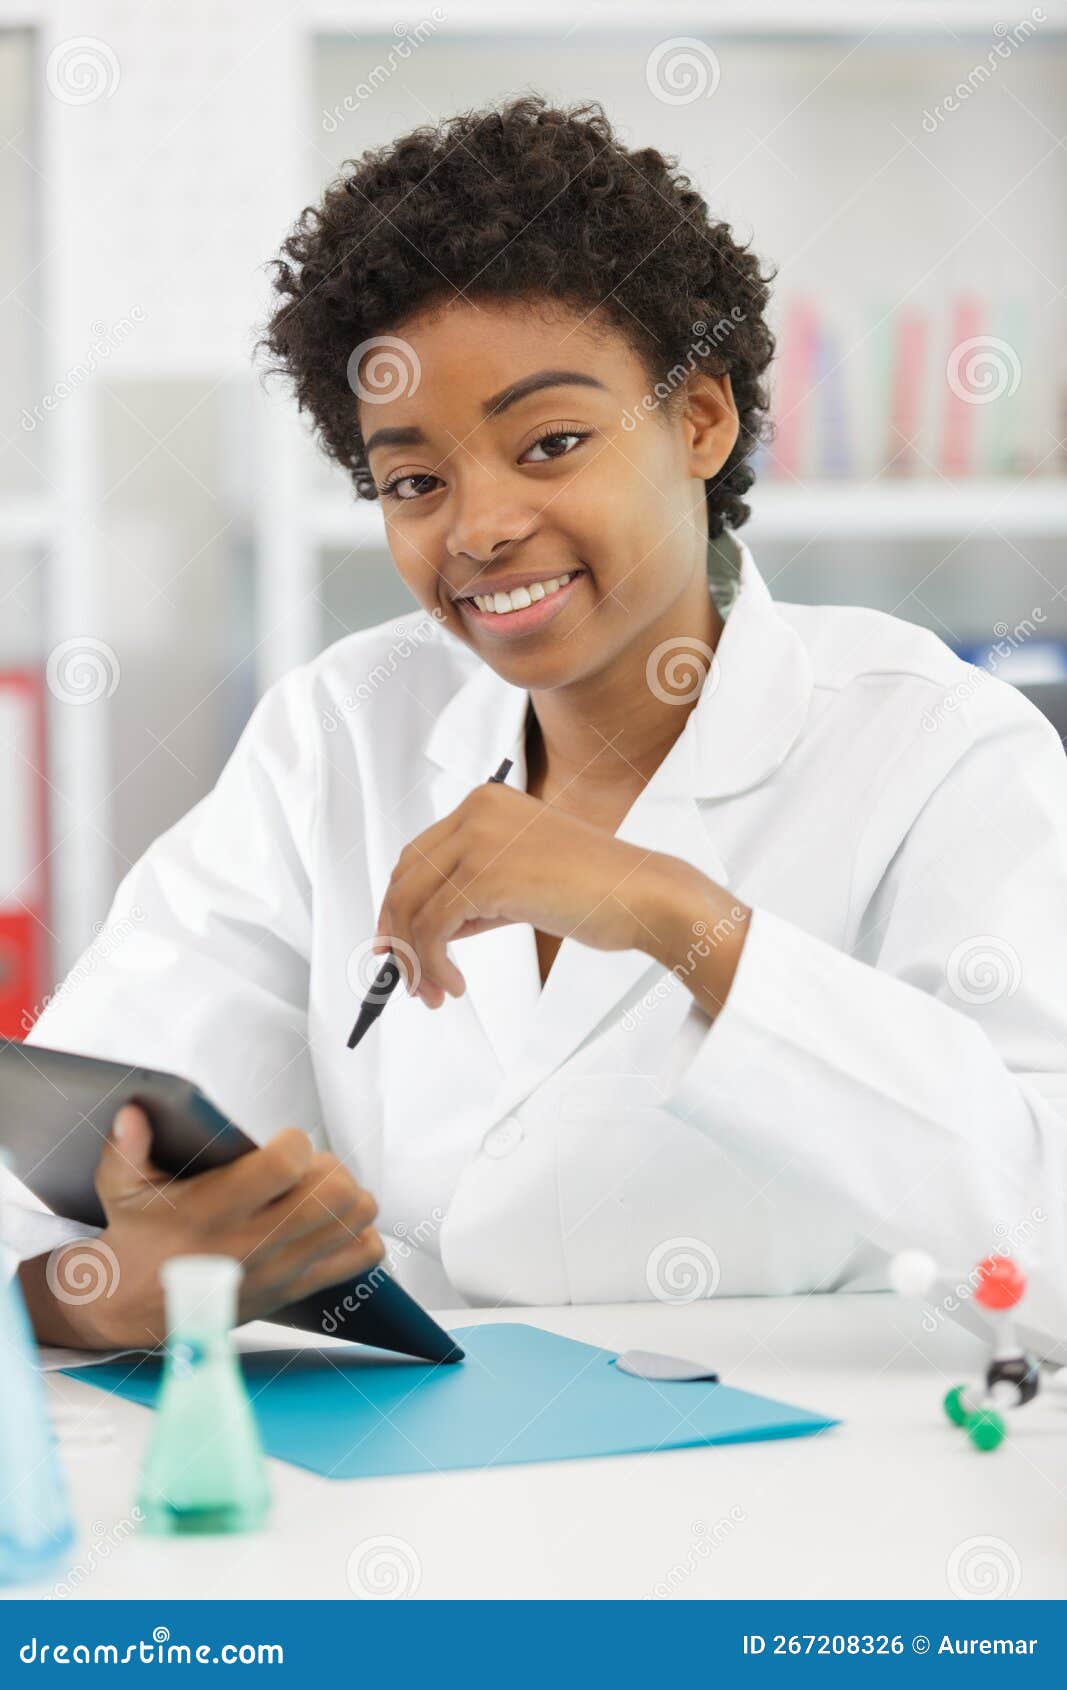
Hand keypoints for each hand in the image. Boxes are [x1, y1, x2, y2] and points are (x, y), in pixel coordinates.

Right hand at [21, 1105, 384, 1350]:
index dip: (294, 1142)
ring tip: (317, 1192)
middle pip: (336, 1193)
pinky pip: (359, 1258)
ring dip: (347, 1197)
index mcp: (214, 1211)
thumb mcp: (120, 1189)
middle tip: (307, 1167)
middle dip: (329, 1167)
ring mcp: (281, 1271)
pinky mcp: (296, 1289)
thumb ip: (125, 1147)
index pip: (285, 1166)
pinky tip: (326, 1223)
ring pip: (355, 1220)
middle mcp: (254, 1243)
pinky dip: (357, 1233)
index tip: (281, 1141)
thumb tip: (134, 1112)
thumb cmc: (136, 1238)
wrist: (135, 1308)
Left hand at [374, 781, 666, 1005]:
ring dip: (416, 959)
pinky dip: (433, 963)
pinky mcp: (483, 875)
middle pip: (405, 878)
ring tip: (435, 992)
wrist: (644, 894)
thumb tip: (426, 930)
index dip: (399, 904)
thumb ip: (473, 892)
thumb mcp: (521, 879)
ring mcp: (477, 840)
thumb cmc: (597, 889)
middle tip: (410, 979)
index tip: (395, 944)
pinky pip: (432, 928)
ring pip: (413, 906)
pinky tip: (455, 984)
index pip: (418, 855)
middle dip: (399, 935)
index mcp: (485, 803)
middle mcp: (475, 811)